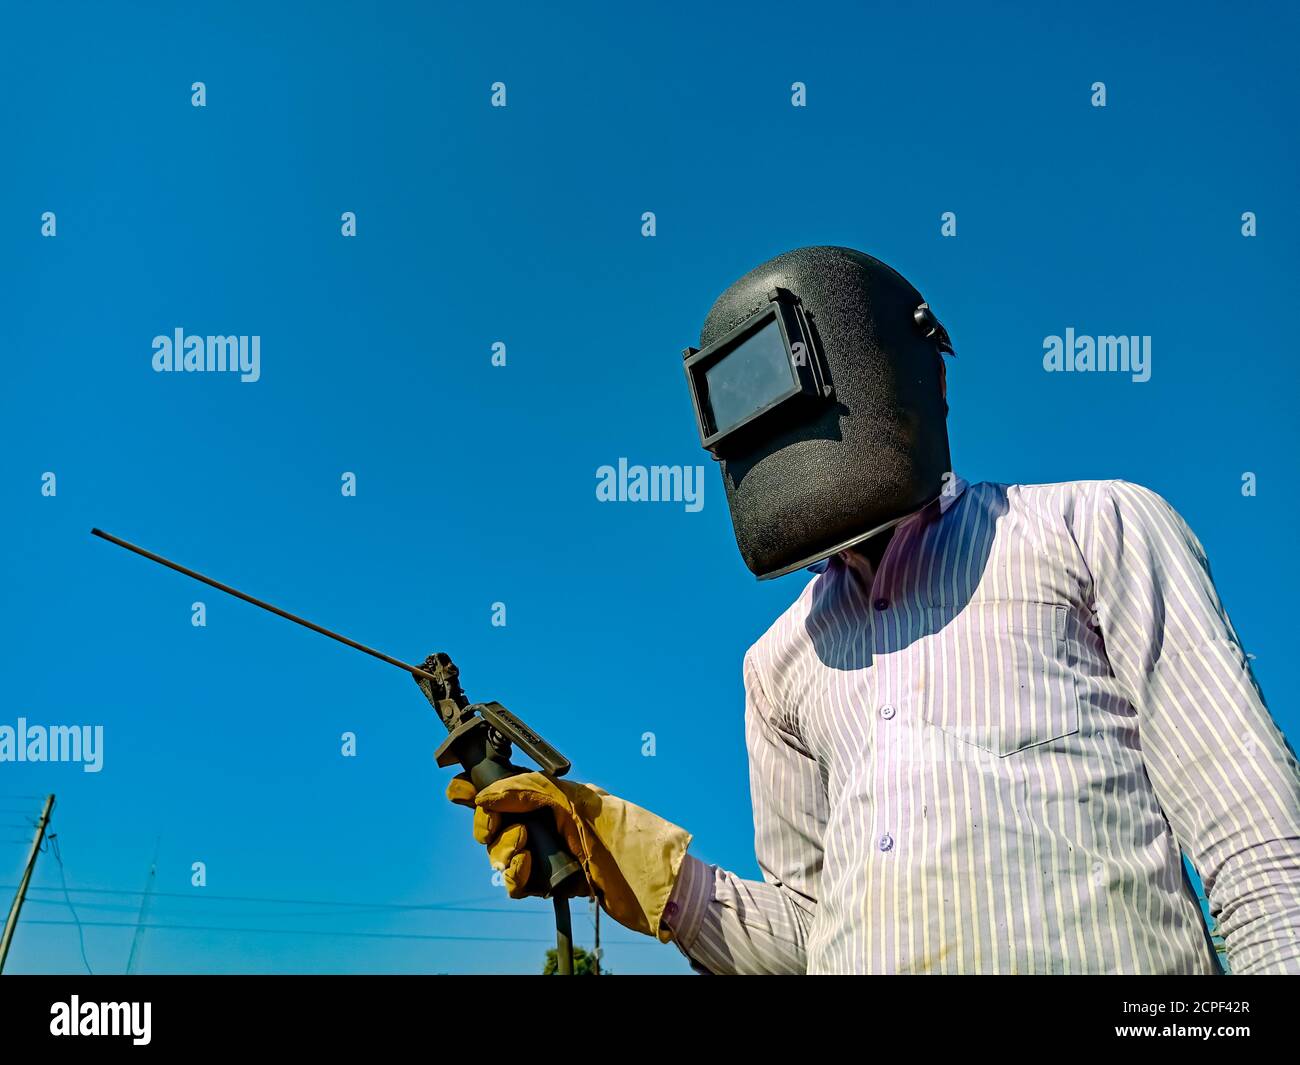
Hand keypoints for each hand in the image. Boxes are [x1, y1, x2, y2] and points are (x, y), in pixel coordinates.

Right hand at [446, 771, 691, 941]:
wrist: (654, 886)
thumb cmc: (626, 836)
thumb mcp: (577, 802)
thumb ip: (529, 790)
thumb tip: (483, 794)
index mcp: (555, 794)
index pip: (506, 784)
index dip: (479, 786)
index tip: (458, 791)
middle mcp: (548, 820)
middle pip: (496, 821)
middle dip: (490, 827)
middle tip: (503, 830)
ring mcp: (549, 852)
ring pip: (502, 853)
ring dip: (504, 855)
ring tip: (525, 856)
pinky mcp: (551, 882)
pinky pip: (516, 881)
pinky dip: (516, 878)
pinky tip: (530, 874)